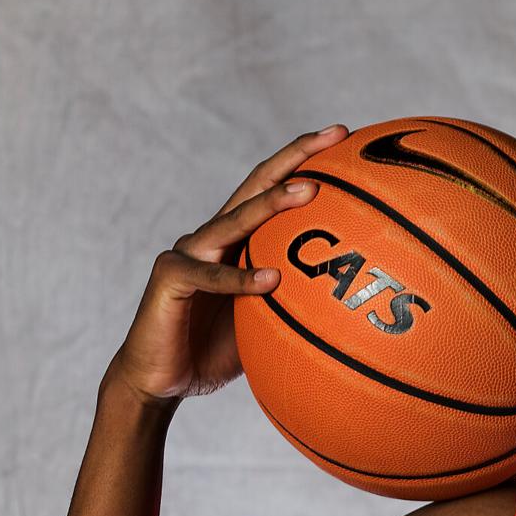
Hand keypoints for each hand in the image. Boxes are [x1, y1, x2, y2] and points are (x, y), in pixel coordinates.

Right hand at [107, 124, 348, 405]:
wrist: (160, 381)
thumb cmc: (215, 352)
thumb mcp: (266, 324)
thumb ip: (297, 305)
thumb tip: (355, 312)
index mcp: (236, 241)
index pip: (272, 189)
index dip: (304, 161)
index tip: (344, 138)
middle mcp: (212, 236)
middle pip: (256, 185)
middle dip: (295, 157)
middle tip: (334, 135)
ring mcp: (188, 252)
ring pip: (234, 221)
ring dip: (271, 204)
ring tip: (309, 192)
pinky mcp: (170, 278)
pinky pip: (211, 276)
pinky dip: (241, 279)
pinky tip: (271, 279)